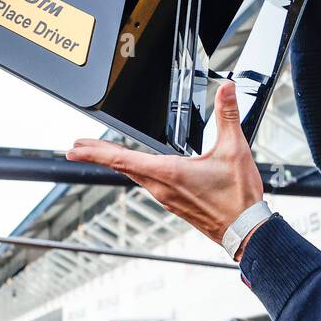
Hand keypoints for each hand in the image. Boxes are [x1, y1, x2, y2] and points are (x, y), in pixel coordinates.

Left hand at [66, 81, 263, 249]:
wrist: (245, 229)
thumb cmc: (238, 197)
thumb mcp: (234, 150)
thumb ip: (228, 116)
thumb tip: (227, 90)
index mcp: (170, 173)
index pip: (123, 158)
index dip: (96, 151)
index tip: (75, 148)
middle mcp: (162, 187)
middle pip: (122, 167)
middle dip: (98, 155)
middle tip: (76, 148)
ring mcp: (167, 198)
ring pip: (134, 176)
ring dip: (117, 163)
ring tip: (106, 155)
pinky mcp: (175, 204)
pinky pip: (148, 185)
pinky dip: (136, 173)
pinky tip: (141, 171)